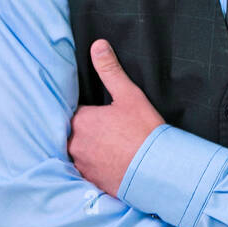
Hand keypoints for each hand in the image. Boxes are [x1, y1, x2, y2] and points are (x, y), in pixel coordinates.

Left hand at [67, 39, 164, 196]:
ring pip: (76, 153)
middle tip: (103, 130)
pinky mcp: (90, 181)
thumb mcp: (129, 95)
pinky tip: (107, 164)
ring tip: (106, 147)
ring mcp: (81, 165)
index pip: (71, 111)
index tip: (96, 112)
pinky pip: (85, 171)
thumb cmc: (144, 131)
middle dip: (83, 130)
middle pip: (70, 132)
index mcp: (80, 121)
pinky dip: (93, 167)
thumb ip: (110, 70)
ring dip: (86, 149)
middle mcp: (74, 144)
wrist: (157, 170)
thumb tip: (98, 45)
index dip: (84, 111)